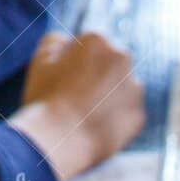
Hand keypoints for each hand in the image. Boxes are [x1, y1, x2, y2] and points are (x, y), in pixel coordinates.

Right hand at [12, 32, 144, 180]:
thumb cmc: (46, 99)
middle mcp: (122, 59)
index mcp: (97, 40)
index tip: (68, 78)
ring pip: (122, 88)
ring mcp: (134, 88)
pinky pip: (127, 114)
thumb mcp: (41, 58)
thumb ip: (57, 42)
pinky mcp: (139, 116)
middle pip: (110, 64)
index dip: (76, 63)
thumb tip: (67, 43)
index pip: (90, 46)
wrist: (60, 140)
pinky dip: (116, 119)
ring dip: (109, 96)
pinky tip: (96, 126)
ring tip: (86, 113)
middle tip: (77, 97)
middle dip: (98, 76)